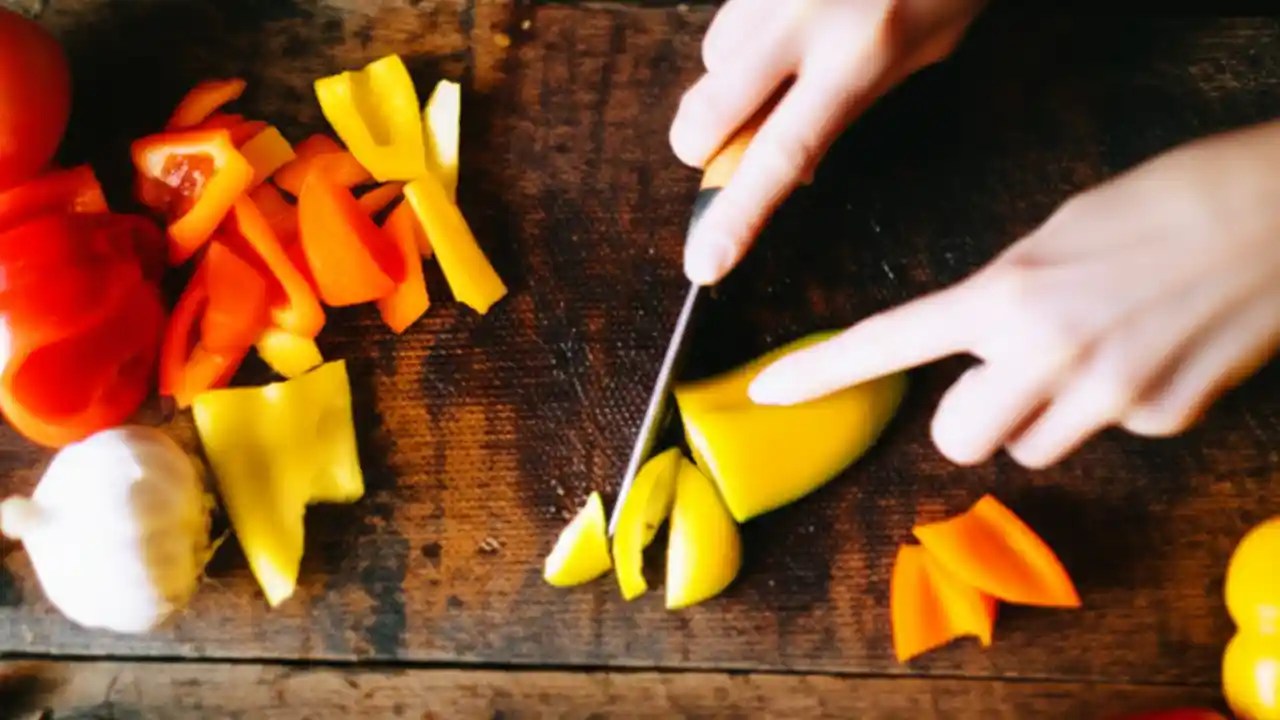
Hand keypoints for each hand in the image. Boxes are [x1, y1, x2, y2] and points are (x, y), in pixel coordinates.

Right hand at [671, 0, 986, 284]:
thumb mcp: (920, 55)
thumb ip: (846, 111)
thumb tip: (788, 165)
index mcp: (859, 56)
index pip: (780, 157)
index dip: (735, 218)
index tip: (702, 263)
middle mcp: (803, 20)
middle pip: (704, 116)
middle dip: (702, 149)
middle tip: (729, 149)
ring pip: (710, 65)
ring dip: (732, 83)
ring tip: (788, 59)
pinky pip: (725, 20)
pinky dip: (744, 38)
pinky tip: (789, 20)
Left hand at [748, 121, 1279, 467]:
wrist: (1278, 210)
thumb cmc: (1168, 200)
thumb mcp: (1059, 234)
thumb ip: (1006, 296)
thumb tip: (984, 340)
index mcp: (1005, 294)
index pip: (887, 343)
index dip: (820, 374)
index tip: (768, 392)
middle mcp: (1044, 354)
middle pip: (956, 439)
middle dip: (971, 415)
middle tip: (1003, 376)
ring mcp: (1108, 397)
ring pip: (1033, 451)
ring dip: (1044, 417)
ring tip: (1095, 353)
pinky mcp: (1164, 419)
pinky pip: (1114, 435)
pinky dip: (1123, 407)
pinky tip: (1157, 352)